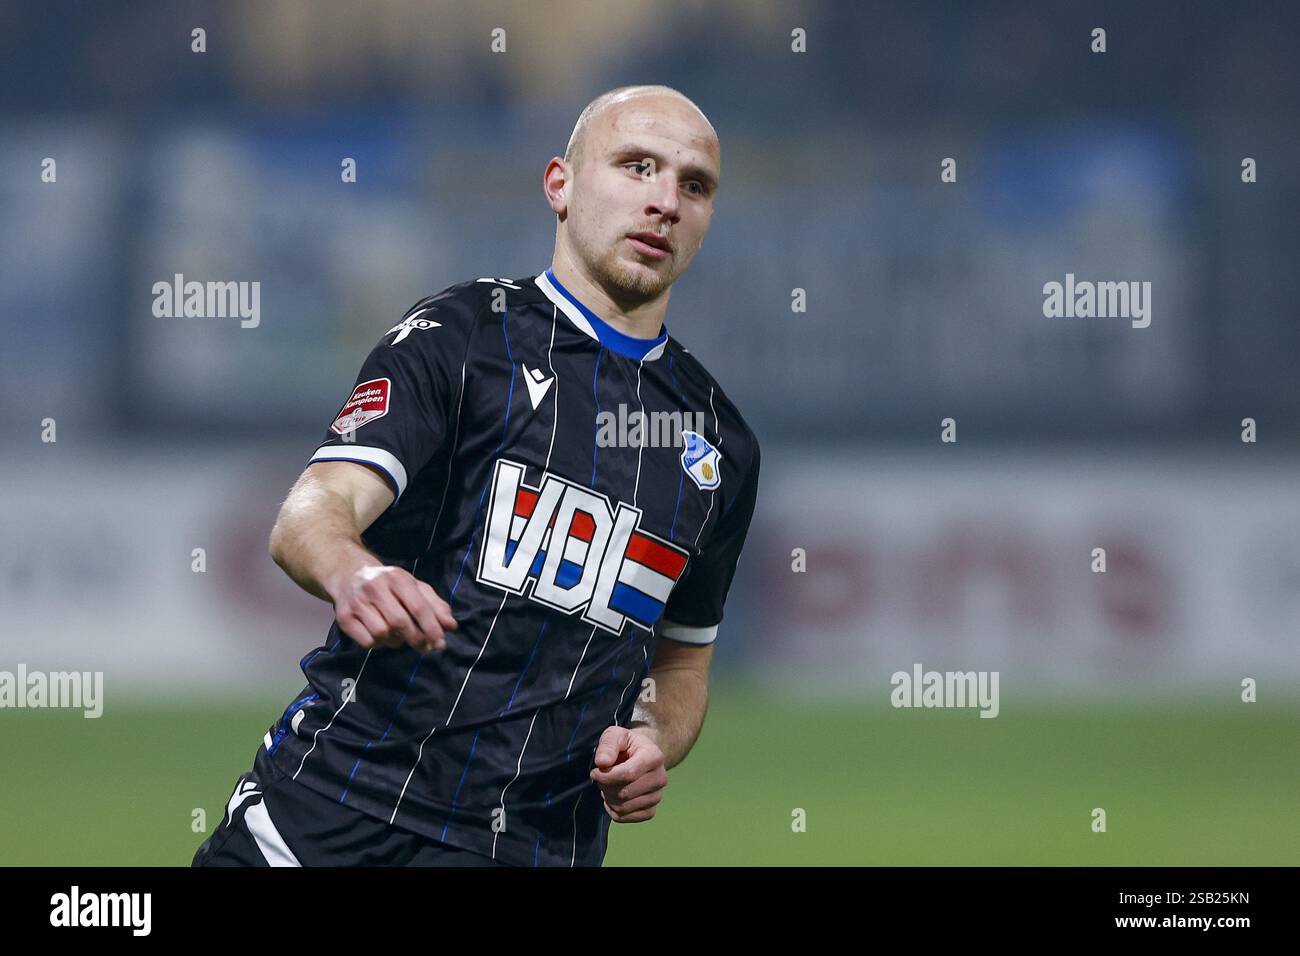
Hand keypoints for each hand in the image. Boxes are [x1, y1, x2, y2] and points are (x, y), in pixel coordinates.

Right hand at [330, 564, 456, 652]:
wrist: (348, 573)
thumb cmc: (388, 584)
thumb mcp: (413, 586)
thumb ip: (435, 605)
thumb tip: (451, 626)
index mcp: (397, 577)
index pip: (418, 606)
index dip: (431, 627)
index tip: (440, 642)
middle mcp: (375, 587)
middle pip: (400, 622)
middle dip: (416, 638)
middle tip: (424, 646)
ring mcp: (357, 602)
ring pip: (382, 633)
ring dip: (395, 641)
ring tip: (398, 635)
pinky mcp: (343, 617)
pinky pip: (367, 641)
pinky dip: (378, 644)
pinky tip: (380, 635)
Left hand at [589, 725, 667, 822]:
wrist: (641, 755)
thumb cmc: (626, 745)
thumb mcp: (615, 735)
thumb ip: (608, 745)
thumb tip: (602, 762)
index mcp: (654, 757)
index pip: (628, 774)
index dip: (606, 776)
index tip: (594, 772)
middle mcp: (660, 778)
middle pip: (624, 793)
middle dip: (606, 786)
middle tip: (602, 777)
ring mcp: (657, 796)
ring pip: (623, 807)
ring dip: (608, 797)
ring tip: (609, 784)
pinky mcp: (650, 810)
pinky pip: (624, 817)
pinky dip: (613, 809)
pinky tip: (613, 796)